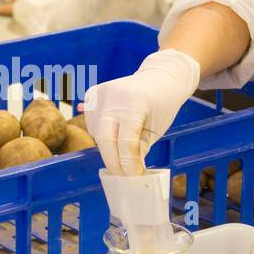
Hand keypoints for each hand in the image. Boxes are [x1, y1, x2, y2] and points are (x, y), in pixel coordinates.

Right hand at [81, 48, 199, 174]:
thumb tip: (127, 173)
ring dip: (107, 148)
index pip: (126, 142)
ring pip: (96, 133)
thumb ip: (139, 150)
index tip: (133, 176)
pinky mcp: (92, 94)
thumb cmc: (161, 105)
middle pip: (105, 139)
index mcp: (135, 104)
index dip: (129, 163)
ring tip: (121, 150)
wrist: (158, 78)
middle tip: (122, 174)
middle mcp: (113, 97)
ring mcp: (100, 94)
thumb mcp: (156, 130)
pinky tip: (114, 132)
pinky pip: (92, 123)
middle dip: (113, 161)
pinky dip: (101, 134)